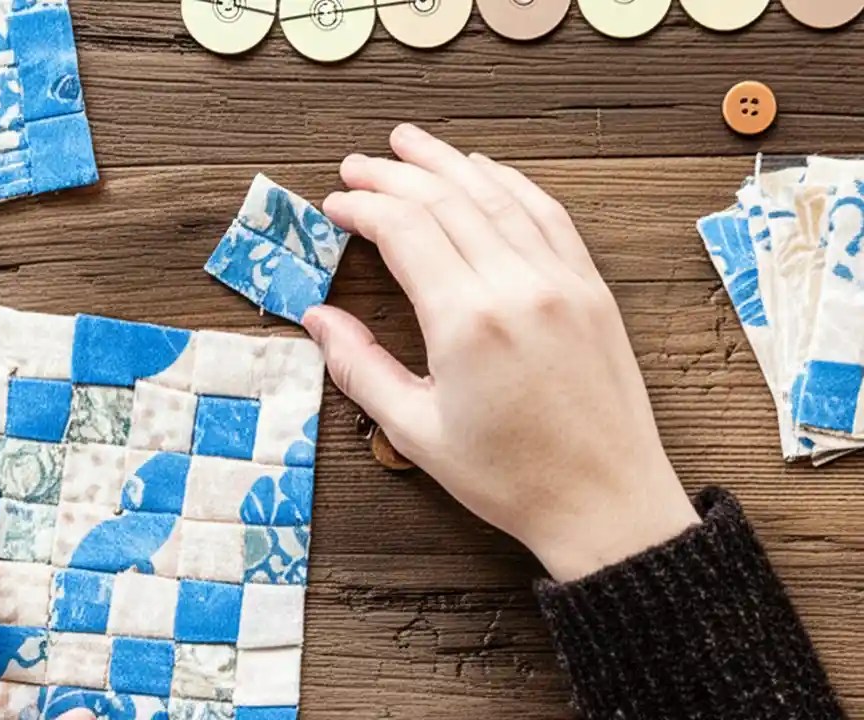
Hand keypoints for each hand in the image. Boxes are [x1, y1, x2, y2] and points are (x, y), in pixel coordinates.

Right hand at [305, 124, 700, 581]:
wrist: (605, 503)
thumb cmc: (510, 478)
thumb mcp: (416, 432)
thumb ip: (360, 367)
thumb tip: (318, 319)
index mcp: (467, 321)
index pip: (405, 230)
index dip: (364, 207)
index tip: (336, 204)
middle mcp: (518, 286)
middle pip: (446, 200)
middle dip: (394, 175)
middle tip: (357, 165)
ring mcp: (562, 280)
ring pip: (497, 195)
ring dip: (448, 163)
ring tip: (410, 144)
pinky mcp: (591, 288)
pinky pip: (547, 214)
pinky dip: (510, 183)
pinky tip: (484, 172)